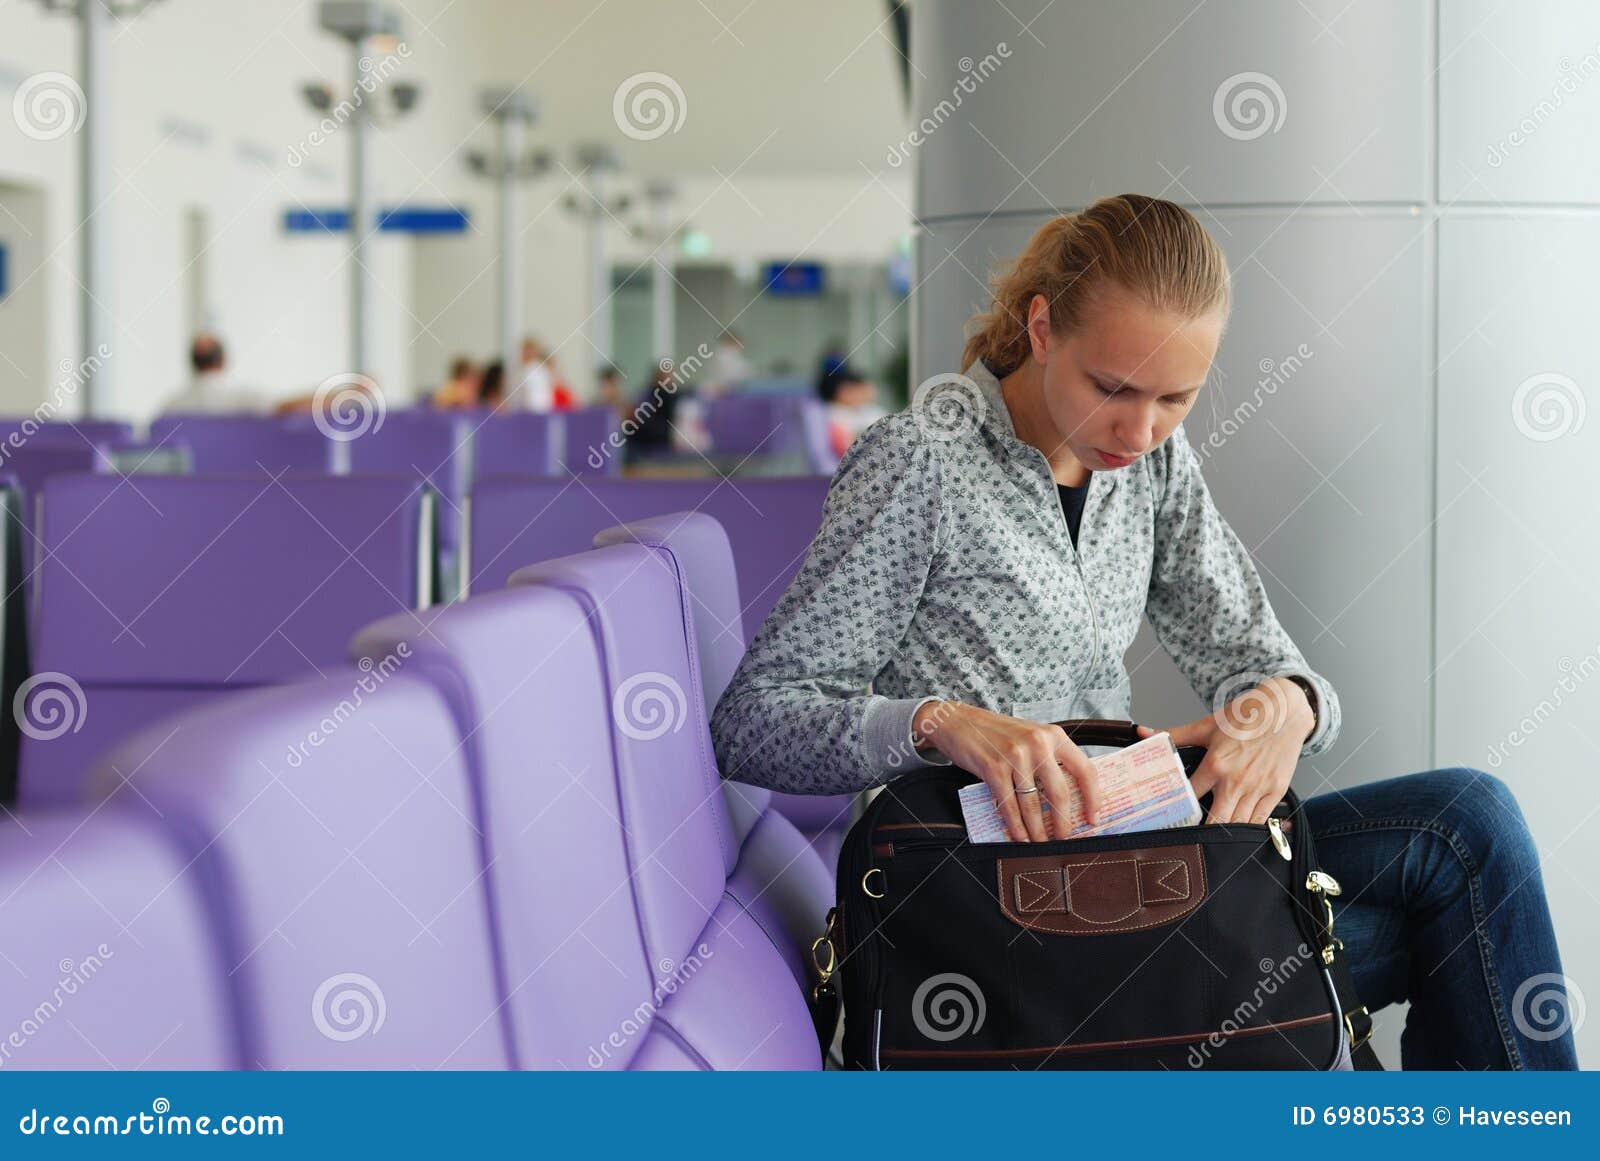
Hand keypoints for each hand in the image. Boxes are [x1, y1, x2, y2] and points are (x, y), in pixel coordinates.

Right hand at [912, 701, 1102, 841]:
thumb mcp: (1031, 736)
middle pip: (1059, 793)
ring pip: (1032, 804)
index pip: (1085, 769)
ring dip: (1037, 829)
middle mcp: (1038, 744)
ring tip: (1040, 841)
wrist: (957, 721)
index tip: (1093, 818)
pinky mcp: (994, 768)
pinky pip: (1009, 805)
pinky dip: (1015, 825)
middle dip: (1063, 822)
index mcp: (1054, 735)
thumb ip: (1050, 758)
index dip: (1093, 798)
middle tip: (1064, 837)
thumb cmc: (995, 733)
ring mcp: (1015, 756)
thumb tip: (1068, 796)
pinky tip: (1019, 835)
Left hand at [1134, 677, 1312, 824]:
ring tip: (1212, 836)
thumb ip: (1174, 735)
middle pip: (1216, 822)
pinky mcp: (1276, 791)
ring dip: (1226, 831)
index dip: (1179, 810)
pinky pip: (1261, 820)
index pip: (1191, 798)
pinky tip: (1238, 828)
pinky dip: (1249, 827)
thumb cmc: (1245, 716)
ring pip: (1239, 824)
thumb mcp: (1206, 725)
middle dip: (1202, 832)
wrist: (1284, 710)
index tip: (1171, 819)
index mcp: (1216, 764)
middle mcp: (1236, 780)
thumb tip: (1142, 733)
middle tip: (1191, 836)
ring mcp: (1258, 788)